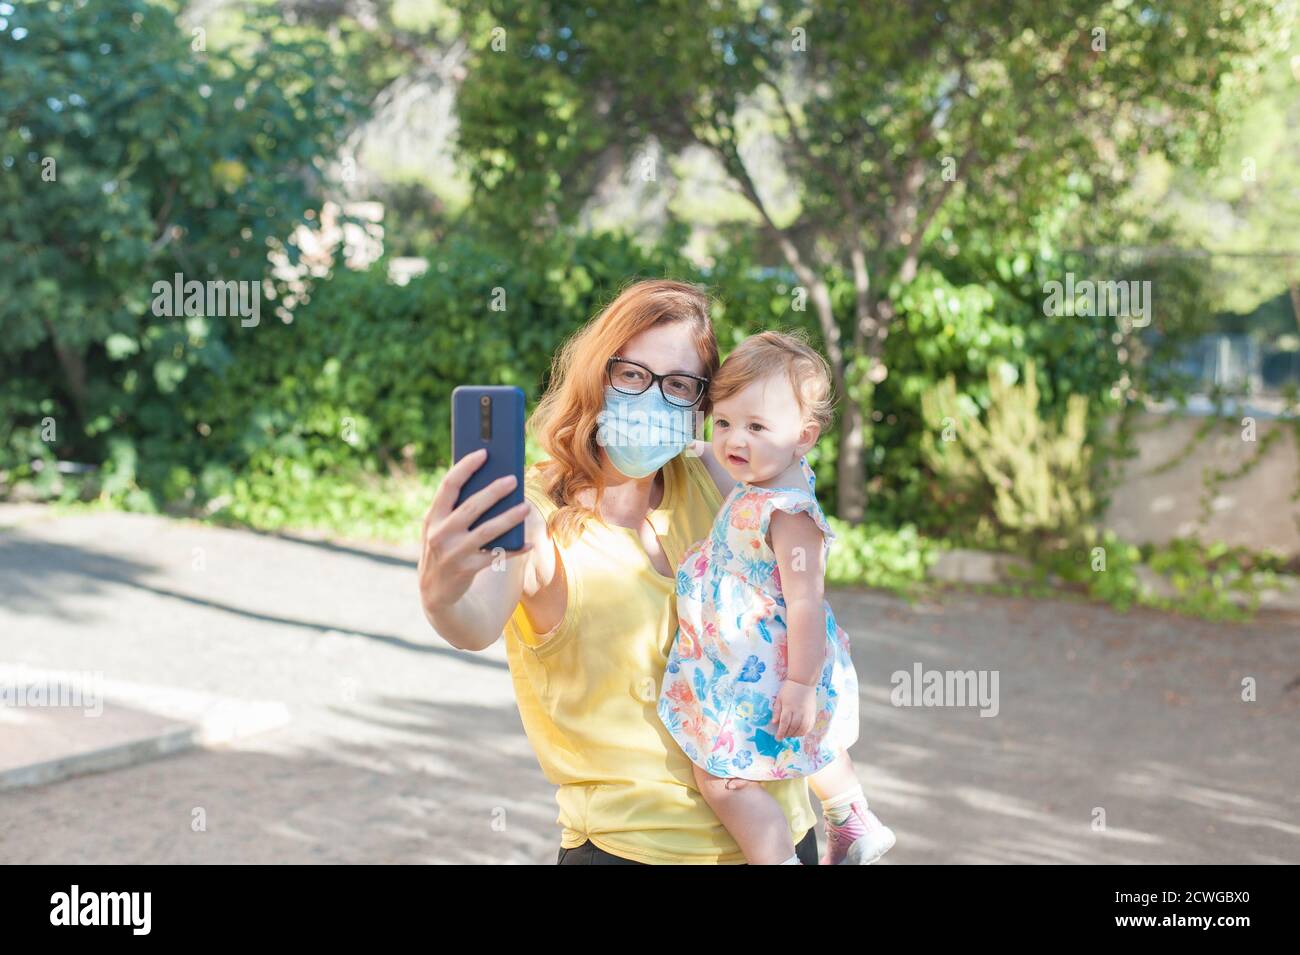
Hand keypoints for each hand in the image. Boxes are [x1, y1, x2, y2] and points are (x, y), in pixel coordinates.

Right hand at [418, 448, 533, 614]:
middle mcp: (440, 533)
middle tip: (513, 479)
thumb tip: (492, 483)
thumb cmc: (443, 548)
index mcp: (432, 517)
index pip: (448, 486)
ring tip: (525, 508)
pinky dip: (514, 550)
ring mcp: (454, 553)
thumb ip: (457, 509)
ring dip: (508, 518)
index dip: (466, 467)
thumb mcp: (440, 528)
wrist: (434, 591)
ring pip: (487, 531)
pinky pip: (496, 556)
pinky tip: (529, 543)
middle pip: (471, 507)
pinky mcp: (467, 569)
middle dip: (494, 491)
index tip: (483, 453)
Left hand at [771, 678, 817, 740]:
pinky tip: (800, 732)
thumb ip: (777, 710)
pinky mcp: (813, 713)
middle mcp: (799, 711)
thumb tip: (774, 722)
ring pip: (802, 729)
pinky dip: (804, 732)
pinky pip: (810, 726)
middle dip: (787, 734)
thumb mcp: (779, 698)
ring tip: (790, 735)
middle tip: (783, 736)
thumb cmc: (789, 689)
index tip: (777, 738)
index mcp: (789, 707)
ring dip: (796, 734)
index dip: (781, 732)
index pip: (784, 723)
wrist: (804, 682)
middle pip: (793, 727)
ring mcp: (807, 713)